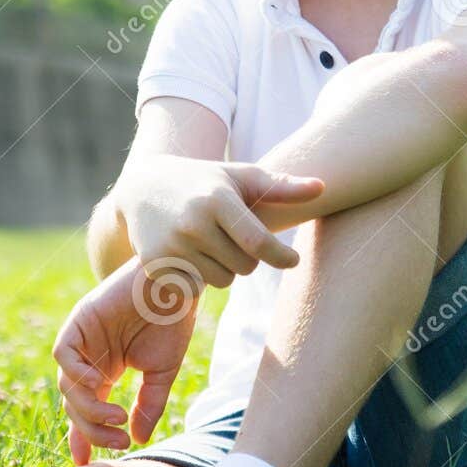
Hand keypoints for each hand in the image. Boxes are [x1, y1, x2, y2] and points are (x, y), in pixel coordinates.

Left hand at [52, 257, 201, 465]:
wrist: (178, 283)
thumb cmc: (173, 322)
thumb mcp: (162, 373)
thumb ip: (149, 405)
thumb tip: (139, 438)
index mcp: (107, 368)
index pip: (86, 409)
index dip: (84, 437)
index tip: (87, 464)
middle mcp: (90, 357)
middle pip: (76, 403)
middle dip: (92, 429)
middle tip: (118, 441)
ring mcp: (82, 339)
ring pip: (67, 385)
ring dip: (89, 409)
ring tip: (117, 418)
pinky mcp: (79, 322)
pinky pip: (63, 356)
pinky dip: (76, 376)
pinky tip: (100, 388)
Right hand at [112, 157, 323, 287]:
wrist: (143, 187)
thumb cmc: (205, 181)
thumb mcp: (240, 177)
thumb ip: (282, 186)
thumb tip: (323, 186)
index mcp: (217, 200)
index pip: (259, 243)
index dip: (281, 257)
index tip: (292, 260)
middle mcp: (192, 223)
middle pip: (244, 267)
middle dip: (248, 258)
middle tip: (234, 240)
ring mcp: (171, 245)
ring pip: (222, 281)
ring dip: (225, 269)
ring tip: (212, 245)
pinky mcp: (154, 263)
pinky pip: (195, 289)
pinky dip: (198, 278)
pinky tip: (190, 256)